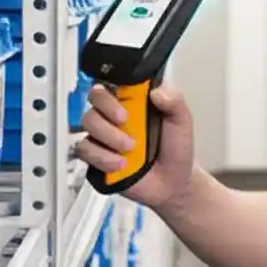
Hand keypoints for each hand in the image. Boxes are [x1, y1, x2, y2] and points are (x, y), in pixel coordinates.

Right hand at [74, 82, 195, 206]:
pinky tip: (119, 165)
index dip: (112, 90)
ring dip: (108, 137)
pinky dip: (102, 157)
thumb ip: (175, 101)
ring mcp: (103, 135)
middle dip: (107, 111)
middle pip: (94, 100)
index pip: (112, 83)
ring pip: (87, 124)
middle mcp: (114, 114)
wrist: (172, 182)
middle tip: (124, 122)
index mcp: (133, 100)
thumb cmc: (176, 147)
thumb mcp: (182, 121)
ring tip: (129, 150)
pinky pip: (84, 150)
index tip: (125, 106)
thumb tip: (157, 91)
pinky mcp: (96, 156)